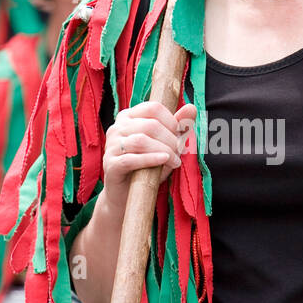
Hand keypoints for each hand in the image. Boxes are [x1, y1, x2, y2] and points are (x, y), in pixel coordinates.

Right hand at [101, 99, 196, 213]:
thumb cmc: (146, 167)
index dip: (172, 121)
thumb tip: (192, 108)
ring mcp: (111, 146)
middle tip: (180, 152)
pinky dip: (151, 159)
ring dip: (164, 150)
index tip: (181, 135)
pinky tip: (164, 161)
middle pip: (150, 125)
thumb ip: (177, 126)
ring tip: (175, 161)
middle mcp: (117, 128)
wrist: (126, 194)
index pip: (153, 108)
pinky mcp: (110, 165)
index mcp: (128, 117)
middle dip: (171, 139)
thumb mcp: (164, 145)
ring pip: (141, 140)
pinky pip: (131, 159)